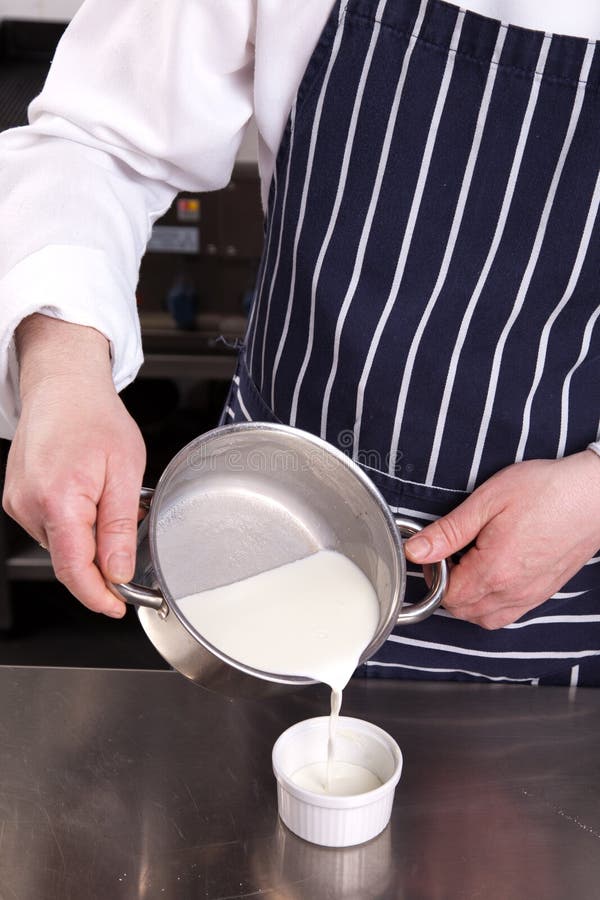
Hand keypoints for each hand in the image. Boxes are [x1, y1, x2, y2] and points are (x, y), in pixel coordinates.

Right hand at [3, 315, 145, 616]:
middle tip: (131, 539)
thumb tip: (118, 572)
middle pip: (69, 559)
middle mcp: (29, 505)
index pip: (75, 569)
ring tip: (107, 499)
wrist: (63, 386)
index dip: (98, 596)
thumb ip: (119, 528)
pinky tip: (87, 496)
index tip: (118, 607)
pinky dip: (73, 524)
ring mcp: (18, 502)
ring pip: (61, 544)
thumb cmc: (95, 418)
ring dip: (88, 539)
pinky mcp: (16, 498)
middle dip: (101, 562)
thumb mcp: (126, 472)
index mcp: (59, 500)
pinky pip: (50, 527)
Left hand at [405, 451, 599, 628]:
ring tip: (474, 561)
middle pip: (462, 611)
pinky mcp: (543, 593)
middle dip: (449, 587)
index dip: (435, 574)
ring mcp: (530, 596)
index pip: (446, 596)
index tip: (441, 551)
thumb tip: (416, 550)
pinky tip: (493, 572)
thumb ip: (448, 531)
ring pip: (484, 618)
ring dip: (469, 598)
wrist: (594, 494)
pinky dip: (491, 603)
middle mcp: (513, 592)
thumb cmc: (546, 490)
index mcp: (495, 570)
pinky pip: (507, 614)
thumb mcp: (487, 501)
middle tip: (456, 552)